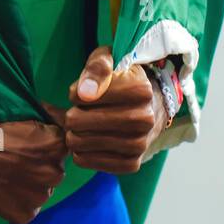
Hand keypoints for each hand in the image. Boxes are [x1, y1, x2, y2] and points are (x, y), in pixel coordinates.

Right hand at [0, 118, 66, 223]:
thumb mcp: (18, 112)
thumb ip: (46, 118)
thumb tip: (63, 118)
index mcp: (55, 145)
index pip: (62, 142)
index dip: (44, 140)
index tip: (25, 139)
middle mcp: (53, 172)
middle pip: (54, 167)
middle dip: (39, 162)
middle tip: (13, 156)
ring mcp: (38, 196)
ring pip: (42, 188)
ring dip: (30, 182)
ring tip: (4, 172)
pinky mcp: (23, 215)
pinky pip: (28, 207)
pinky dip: (17, 199)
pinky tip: (0, 187)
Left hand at [41, 45, 166, 175]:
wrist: (152, 106)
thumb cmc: (124, 80)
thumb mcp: (110, 60)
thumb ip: (96, 67)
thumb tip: (84, 93)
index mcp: (140, 90)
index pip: (82, 97)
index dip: (75, 93)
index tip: (83, 92)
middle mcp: (144, 119)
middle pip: (78, 123)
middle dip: (72, 115)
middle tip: (80, 111)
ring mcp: (139, 144)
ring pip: (80, 144)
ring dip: (74, 133)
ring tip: (83, 125)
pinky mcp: (131, 163)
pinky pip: (87, 161)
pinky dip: (80, 152)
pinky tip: (88, 140)